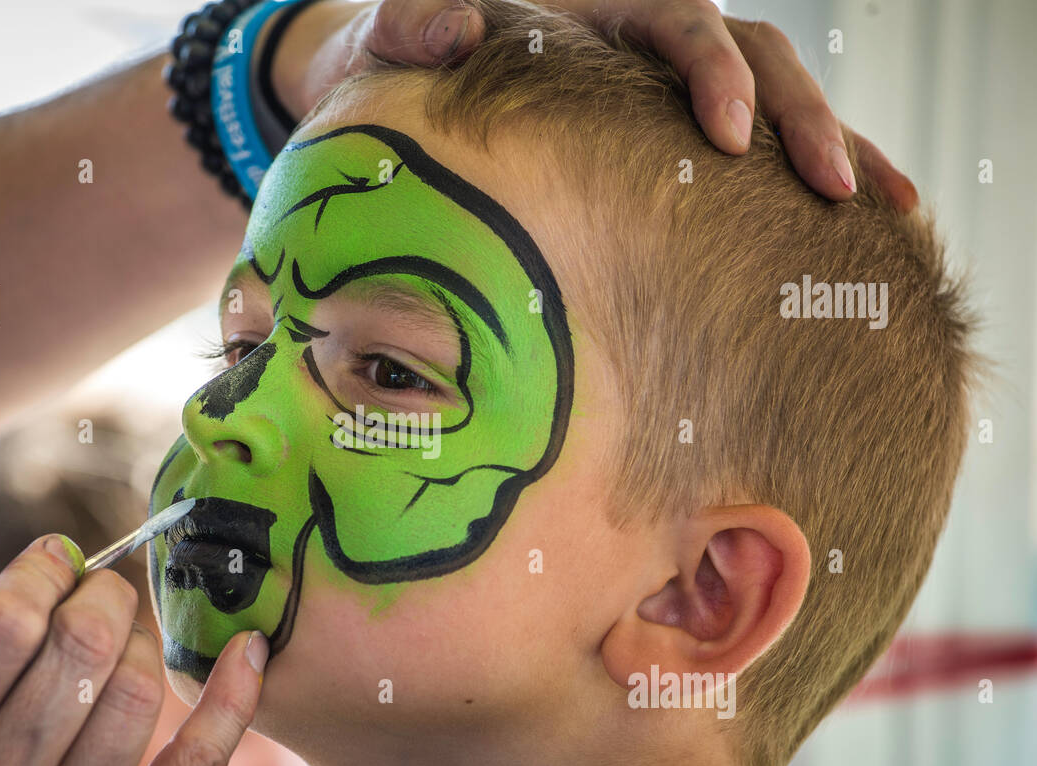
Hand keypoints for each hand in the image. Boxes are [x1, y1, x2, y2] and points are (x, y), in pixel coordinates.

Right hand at [0, 535, 268, 765]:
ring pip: (136, 691)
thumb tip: (46, 570)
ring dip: (141, 641)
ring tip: (124, 636)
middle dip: (100, 595)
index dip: (40, 571)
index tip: (55, 559)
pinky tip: (248, 649)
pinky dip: (233, 699)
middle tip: (98, 589)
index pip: (2, 626)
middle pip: (80, 648)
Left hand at [271, 0, 916, 211]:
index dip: (711, 71)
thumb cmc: (398, 64)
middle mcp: (644, 44)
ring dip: (830, 149)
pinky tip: (851, 232)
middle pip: (754, 55)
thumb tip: (452, 27)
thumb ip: (413, 24)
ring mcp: (664, 93)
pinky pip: (750, 158)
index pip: (677, 21)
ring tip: (889, 215)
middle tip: (836, 190)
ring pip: (774, 102)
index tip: (730, 134)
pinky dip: (796, 190)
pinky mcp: (669, 142)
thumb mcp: (388, 37)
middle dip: (801, 120)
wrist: (399, 84)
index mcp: (594, 11)